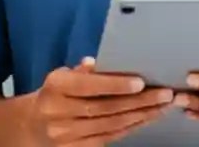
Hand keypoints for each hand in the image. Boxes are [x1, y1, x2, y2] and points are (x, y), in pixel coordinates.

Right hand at [27, 56, 174, 145]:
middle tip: (165, 94)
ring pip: (111, 125)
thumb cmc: (57, 93)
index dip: (115, 85)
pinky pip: (109, 137)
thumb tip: (99, 62)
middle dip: (139, 101)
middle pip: (105, 108)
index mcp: (55, 87)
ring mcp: (66, 135)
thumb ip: (83, 71)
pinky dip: (132, 127)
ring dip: (142, 115)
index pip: (88, 86)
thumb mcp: (64, 75)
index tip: (141, 82)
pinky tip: (148, 118)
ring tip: (163, 106)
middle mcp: (58, 112)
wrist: (33, 125)